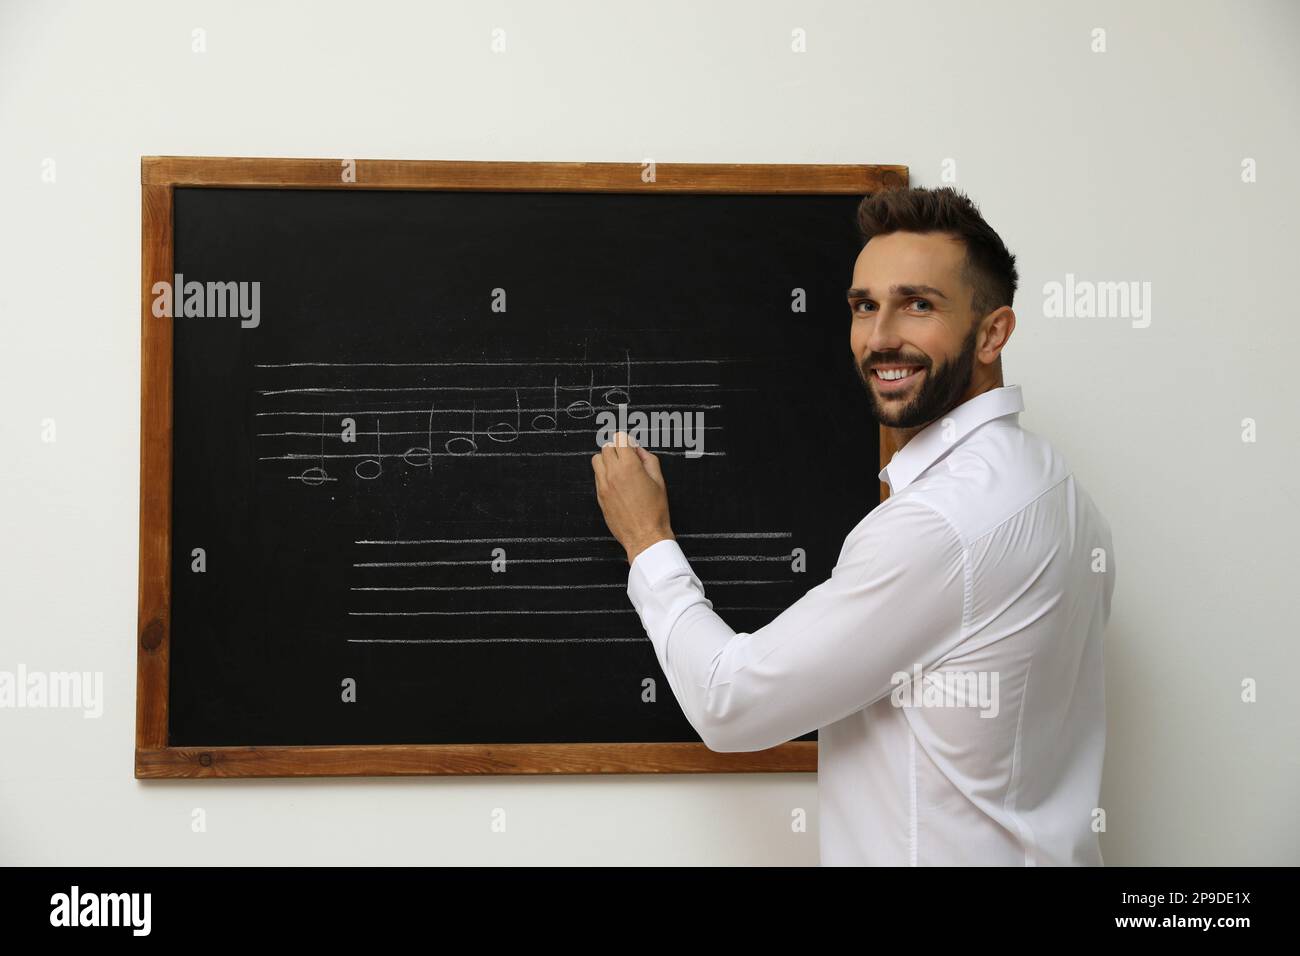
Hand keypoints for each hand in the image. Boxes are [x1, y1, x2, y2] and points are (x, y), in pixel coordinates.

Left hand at [591, 431, 673, 563]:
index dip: (627, 440)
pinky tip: (616, 483)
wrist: (644, 536)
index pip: (620, 439)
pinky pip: (597, 476)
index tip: (632, 447)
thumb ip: (648, 459)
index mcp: (629, 466)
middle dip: (617, 449)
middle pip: (606, 447)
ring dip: (607, 460)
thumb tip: (639, 450)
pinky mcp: (599, 496)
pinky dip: (604, 474)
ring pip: (597, 460)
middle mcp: (612, 473)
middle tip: (628, 457)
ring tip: (619, 468)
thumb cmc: (655, 511)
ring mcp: (603, 485)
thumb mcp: (659, 480)